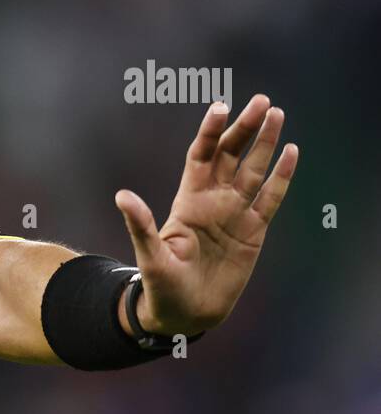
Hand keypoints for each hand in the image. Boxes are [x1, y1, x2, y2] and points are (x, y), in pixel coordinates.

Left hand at [114, 94, 298, 336]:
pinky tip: (292, 153)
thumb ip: (140, 225)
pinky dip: (282, 177)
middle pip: (231, 155)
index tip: (220, 107)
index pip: (201, 156)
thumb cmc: (161, 286)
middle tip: (261, 101)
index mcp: (187, 200)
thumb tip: (122, 196)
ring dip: (266, 143)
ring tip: (277, 114)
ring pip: (254, 171)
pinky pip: (271, 199)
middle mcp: (213, 201)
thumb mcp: (149, 255)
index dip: (210, 132)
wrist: (185, 313)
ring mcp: (235, 214)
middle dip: (245, 128)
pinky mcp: (254, 231)